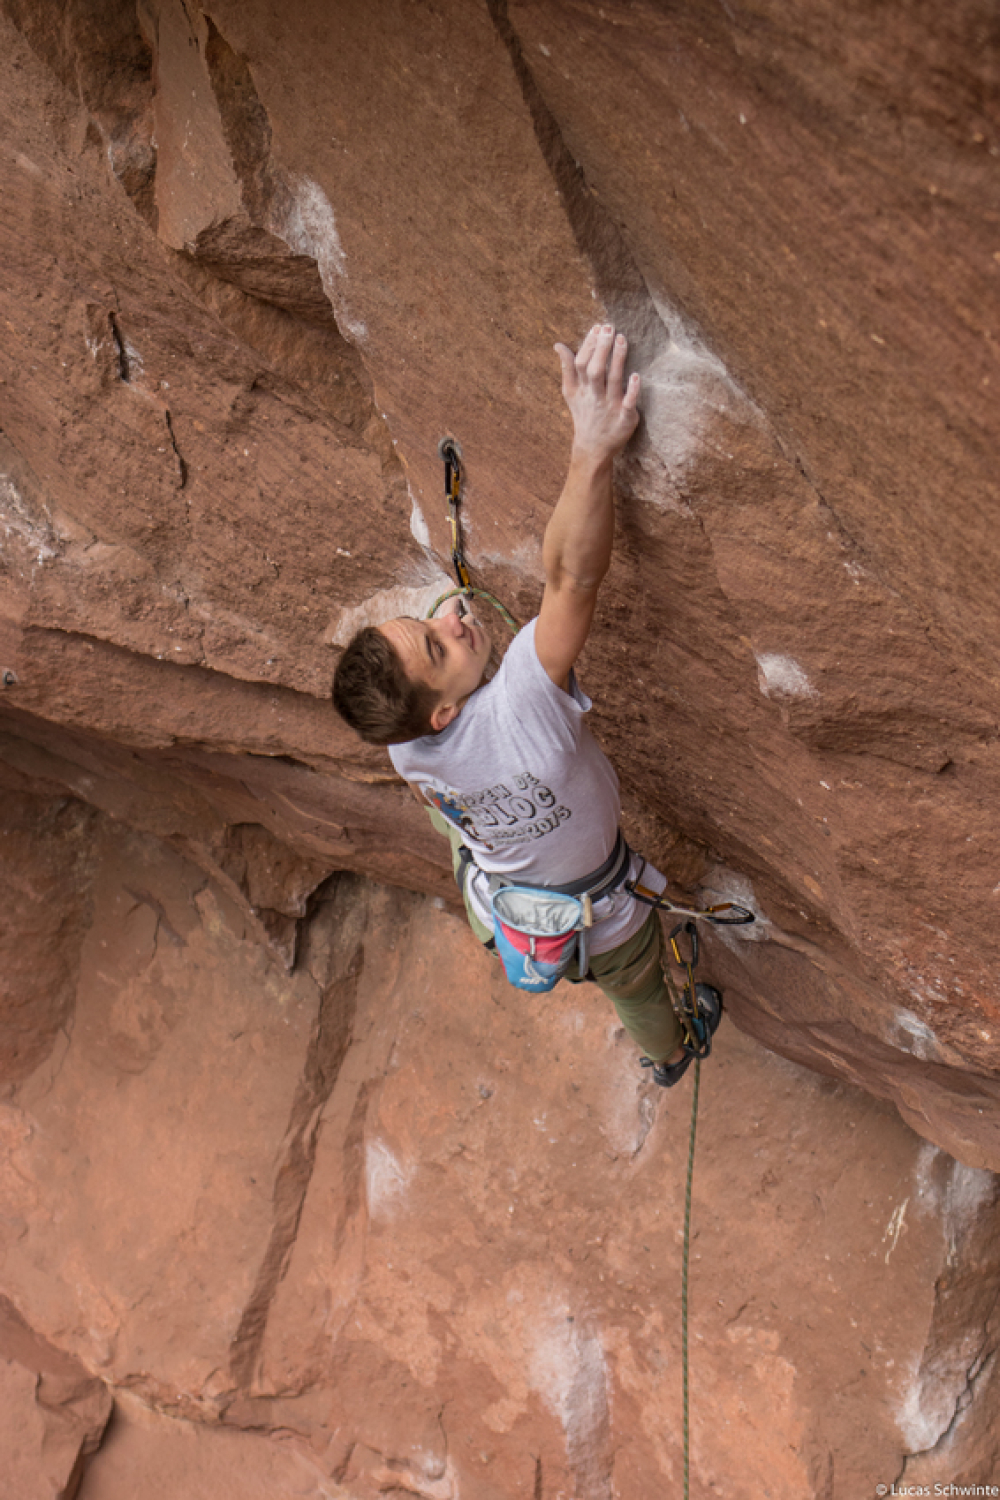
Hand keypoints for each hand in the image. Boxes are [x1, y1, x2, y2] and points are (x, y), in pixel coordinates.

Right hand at [554, 324, 640, 463]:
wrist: (593, 448)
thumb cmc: (584, 414)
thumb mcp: (570, 393)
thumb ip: (566, 368)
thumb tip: (558, 345)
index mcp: (580, 389)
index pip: (580, 363)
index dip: (588, 345)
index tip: (596, 328)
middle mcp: (594, 396)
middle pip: (594, 370)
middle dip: (601, 349)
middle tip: (609, 327)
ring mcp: (610, 407)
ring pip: (612, 381)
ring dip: (617, 360)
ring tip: (622, 339)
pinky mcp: (625, 418)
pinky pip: (629, 404)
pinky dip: (632, 392)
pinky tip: (636, 376)